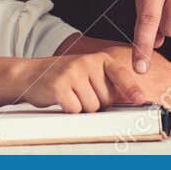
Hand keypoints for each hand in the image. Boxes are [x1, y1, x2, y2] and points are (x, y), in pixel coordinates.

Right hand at [25, 51, 145, 112]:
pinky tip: (62, 100)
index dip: (131, 89)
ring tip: (71, 96)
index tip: (140, 100)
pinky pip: (76, 109)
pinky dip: (70, 110)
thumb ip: (106, 83)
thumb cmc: (63, 77)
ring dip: (82, 108)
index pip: (120, 74)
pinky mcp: (60, 86)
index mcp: (99, 59)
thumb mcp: (87, 73)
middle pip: (106, 99)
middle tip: (81, 94)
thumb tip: (127, 100)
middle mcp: (88, 62)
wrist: (29, 74)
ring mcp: (73, 73)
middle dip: (97, 103)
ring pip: (92, 107)